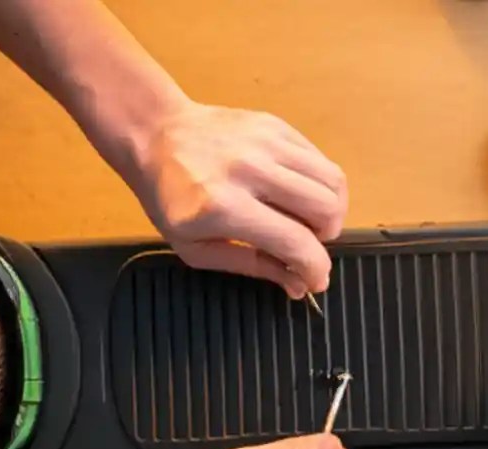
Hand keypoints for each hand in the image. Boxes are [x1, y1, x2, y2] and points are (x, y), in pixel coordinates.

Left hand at [127, 101, 347, 297]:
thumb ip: (252, 266)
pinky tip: (299, 193)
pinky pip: (320, 159)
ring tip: (309, 219)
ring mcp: (266, 141)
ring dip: (331, 209)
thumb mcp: (197, 248)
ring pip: (333, 180)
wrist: (154, 133)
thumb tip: (299, 284)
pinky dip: (320, 184)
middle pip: (326, 208)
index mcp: (224, 206)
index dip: (315, 269)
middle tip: (306, 242)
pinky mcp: (276, 125)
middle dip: (326, 237)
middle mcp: (250, 169)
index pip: (296, 242)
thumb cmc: (170, 198)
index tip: (316, 280)